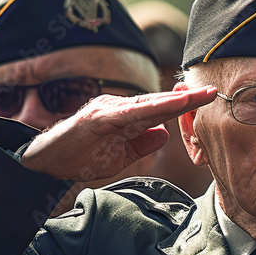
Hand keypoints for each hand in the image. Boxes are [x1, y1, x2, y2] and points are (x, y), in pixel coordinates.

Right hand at [21, 86, 215, 180]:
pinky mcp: (96, 117)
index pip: (160, 111)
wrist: (42, 163)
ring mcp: (106, 109)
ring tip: (195, 97)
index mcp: (124, 118)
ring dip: (172, 101)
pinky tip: (163, 108)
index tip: (209, 100)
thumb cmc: (78, 158)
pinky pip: (126, 113)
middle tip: (213, 91)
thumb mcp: (118, 156)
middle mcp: (118, 108)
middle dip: (186, 99)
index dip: (184, 106)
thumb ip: (140, 144)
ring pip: (146, 105)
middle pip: (157, 103)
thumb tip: (163, 134)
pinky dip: (147, 110)